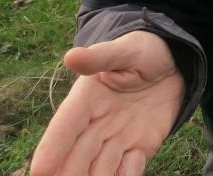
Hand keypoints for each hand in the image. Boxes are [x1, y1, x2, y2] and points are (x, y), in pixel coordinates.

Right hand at [30, 30, 185, 175]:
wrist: (174, 62)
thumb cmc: (144, 50)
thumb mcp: (126, 49)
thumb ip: (101, 57)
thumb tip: (72, 56)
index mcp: (86, 100)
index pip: (64, 127)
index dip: (52, 148)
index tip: (39, 170)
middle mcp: (96, 124)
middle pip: (78, 155)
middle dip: (69, 172)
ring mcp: (117, 138)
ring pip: (101, 168)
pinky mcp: (140, 147)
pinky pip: (129, 170)